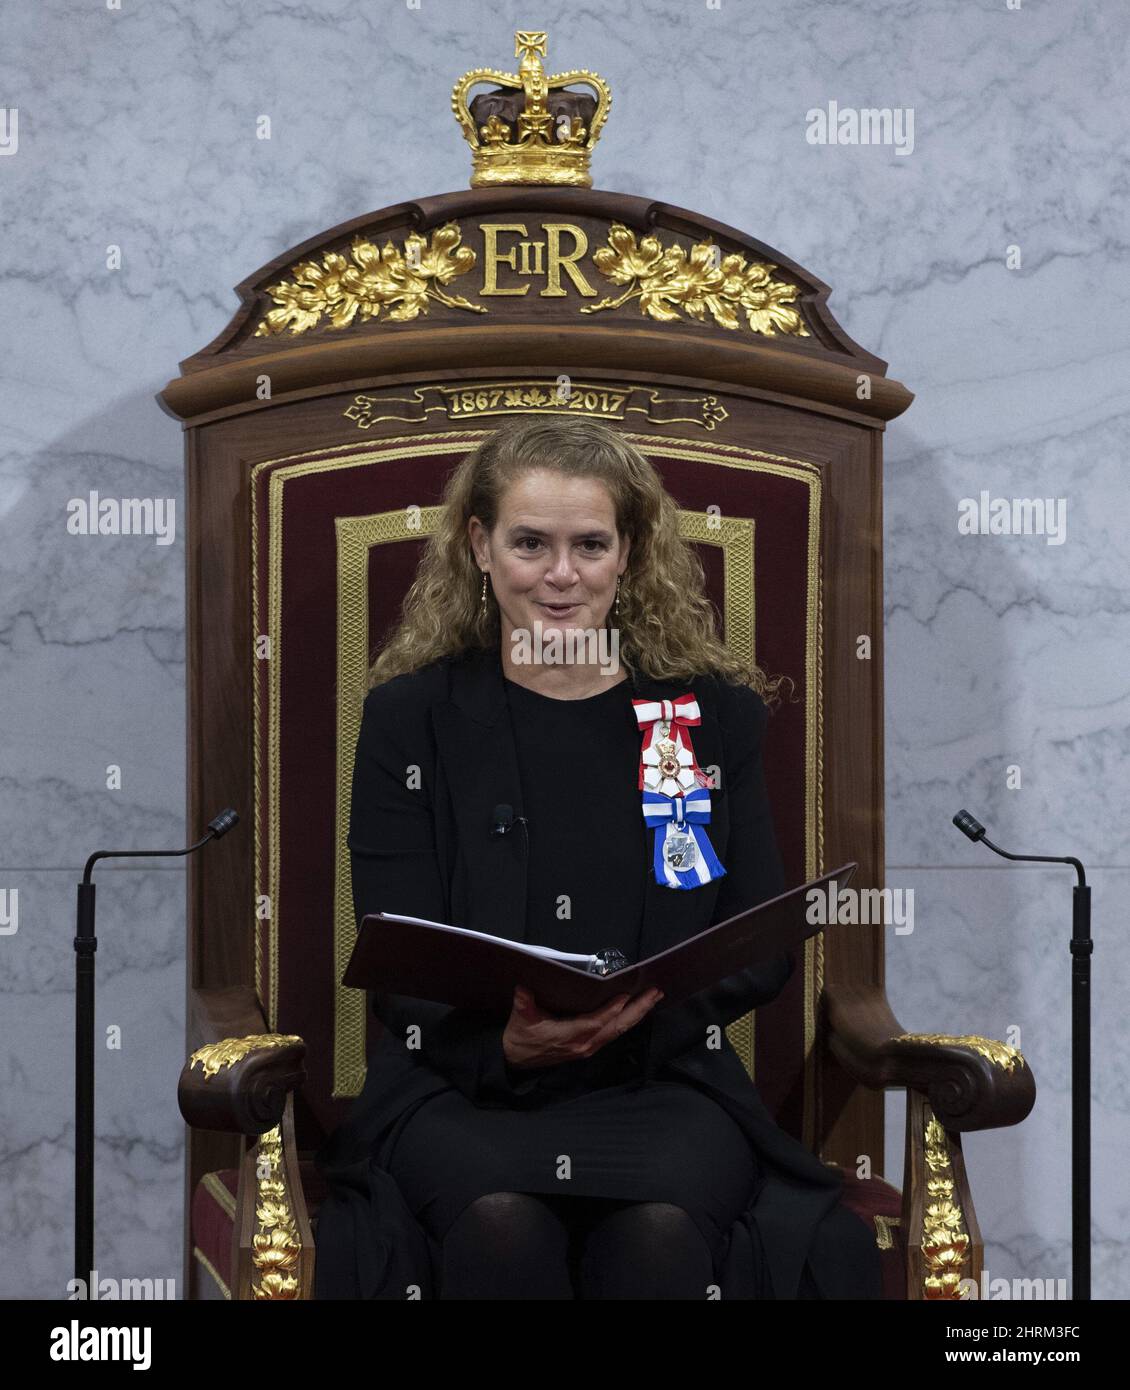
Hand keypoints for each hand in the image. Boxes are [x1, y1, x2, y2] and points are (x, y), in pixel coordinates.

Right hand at [502, 985, 664, 1070]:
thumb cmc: (520, 1036)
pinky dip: (627, 1021)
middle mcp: (583, 1044)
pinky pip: (613, 1034)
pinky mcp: (589, 1047)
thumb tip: (524, 990)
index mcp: (568, 1036)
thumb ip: (523, 1004)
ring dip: (637, 1014)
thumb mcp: (520, 1019)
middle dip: (637, 1010)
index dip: (610, 1011)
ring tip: (653, 998)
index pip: (594, 1022)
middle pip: (615, 1027)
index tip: (625, 996)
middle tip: (655, 993)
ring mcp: (588, 1047)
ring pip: (618, 1031)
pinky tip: (636, 1011)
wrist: (516, 1059)